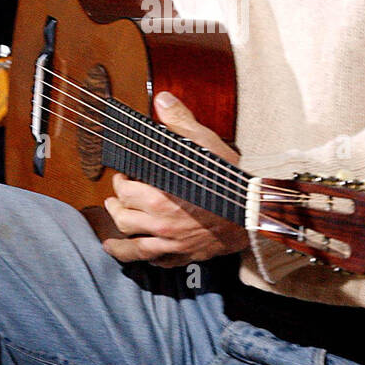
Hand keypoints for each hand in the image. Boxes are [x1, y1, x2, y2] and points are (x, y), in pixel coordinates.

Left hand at [101, 92, 248, 266]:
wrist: (254, 213)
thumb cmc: (229, 181)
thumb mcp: (205, 144)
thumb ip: (180, 122)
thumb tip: (162, 100)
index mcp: (160, 197)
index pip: (124, 191)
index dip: (120, 182)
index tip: (123, 176)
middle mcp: (161, 224)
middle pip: (123, 219)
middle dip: (115, 207)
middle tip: (114, 200)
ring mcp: (172, 244)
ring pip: (134, 248)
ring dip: (118, 243)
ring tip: (111, 238)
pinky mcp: (185, 256)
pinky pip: (159, 263)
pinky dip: (148, 260)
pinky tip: (144, 255)